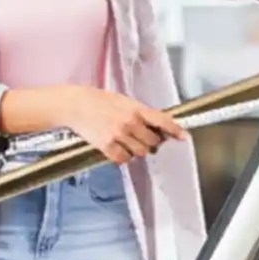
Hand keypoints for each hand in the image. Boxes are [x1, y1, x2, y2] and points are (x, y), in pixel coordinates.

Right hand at [56, 86, 187, 164]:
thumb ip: (141, 113)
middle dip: (151, 141)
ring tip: (126, 140)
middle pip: (153, 142)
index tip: (182, 136)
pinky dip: (123, 156)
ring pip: (140, 152)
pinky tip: (118, 147)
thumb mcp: (124, 101)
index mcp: (136, 109)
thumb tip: (157, 125)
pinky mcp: (107, 146)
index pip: (163, 121)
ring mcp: (119, 136)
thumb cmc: (98, 100)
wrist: (76, 105)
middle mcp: (130, 123)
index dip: (175, 130)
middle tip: (143, 137)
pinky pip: (124, 159)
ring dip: (137, 149)